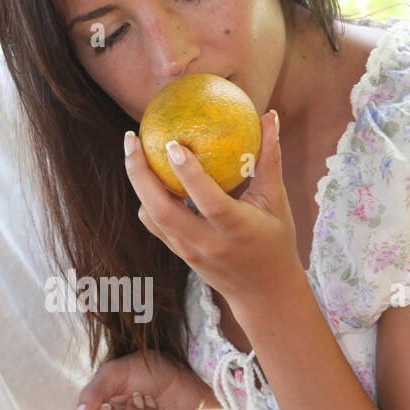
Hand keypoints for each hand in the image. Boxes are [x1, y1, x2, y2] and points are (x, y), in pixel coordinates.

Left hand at [122, 109, 299, 305]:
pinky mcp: (180, 254)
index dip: (189, 174)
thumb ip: (269, 160)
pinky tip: (149, 176)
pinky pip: (154, 224)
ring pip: (152, 217)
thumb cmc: (275, 240)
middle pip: (163, 210)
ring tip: (133, 150)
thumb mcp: (277, 202)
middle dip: (140, 174)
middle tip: (131, 140)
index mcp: (237, 230)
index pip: (210, 202)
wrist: (263, 293)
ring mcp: (189, 252)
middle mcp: (208, 243)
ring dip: (138, 184)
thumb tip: (269, 116)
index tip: (172, 144)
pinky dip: (147, 199)